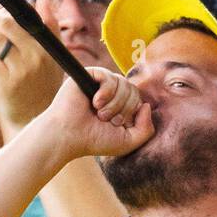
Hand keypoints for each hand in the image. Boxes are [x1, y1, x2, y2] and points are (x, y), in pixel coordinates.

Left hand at [0, 0, 64, 136]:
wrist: (33, 119)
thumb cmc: (40, 85)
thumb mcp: (52, 57)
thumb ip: (49, 28)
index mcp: (48, 47)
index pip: (25, 18)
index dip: (5, 13)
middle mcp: (38, 56)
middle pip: (7, 25)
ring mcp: (22, 70)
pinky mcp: (7, 84)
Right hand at [38, 66, 153, 162]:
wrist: (69, 136)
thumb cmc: (95, 140)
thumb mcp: (128, 141)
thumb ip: (146, 129)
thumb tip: (147, 105)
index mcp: (119, 104)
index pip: (138, 98)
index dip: (132, 112)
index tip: (117, 125)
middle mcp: (111, 92)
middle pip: (133, 89)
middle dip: (124, 109)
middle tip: (106, 120)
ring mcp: (100, 83)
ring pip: (123, 83)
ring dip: (114, 104)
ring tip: (99, 114)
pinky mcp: (89, 75)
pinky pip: (109, 76)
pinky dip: (106, 92)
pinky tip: (95, 103)